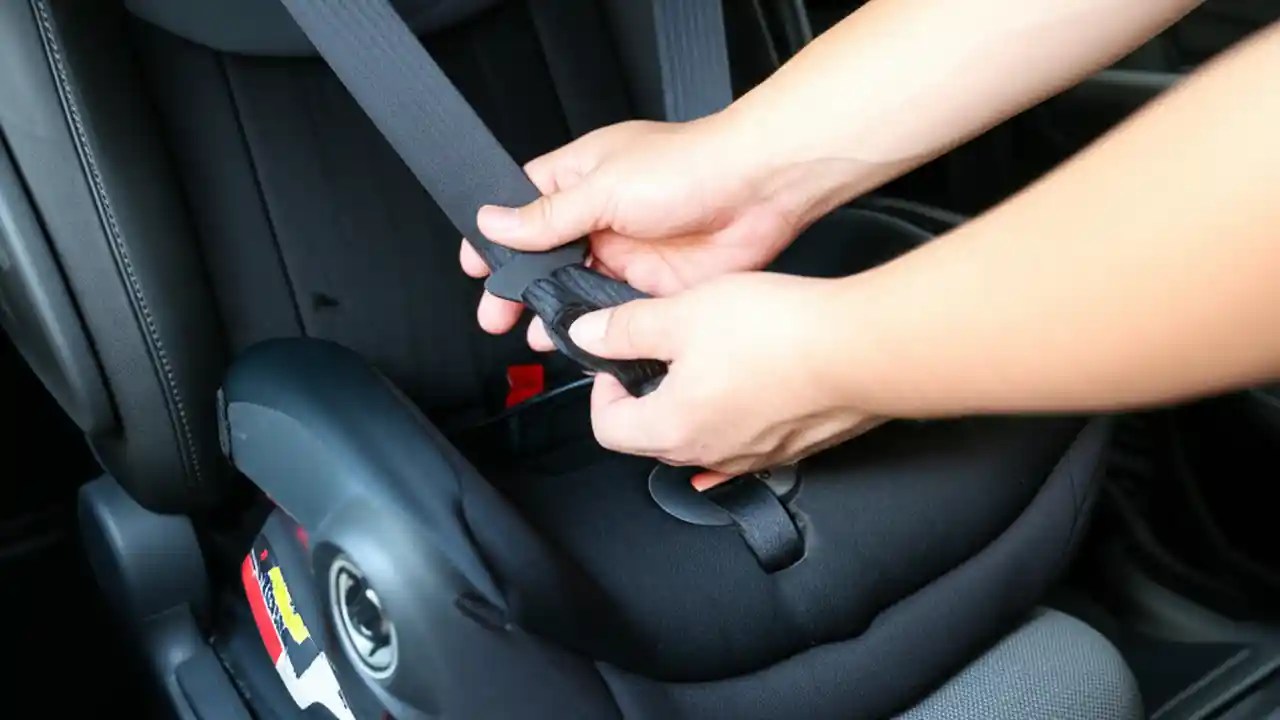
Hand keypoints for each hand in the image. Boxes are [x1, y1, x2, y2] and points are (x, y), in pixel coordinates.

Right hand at [461, 117, 848, 345]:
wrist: (759, 189)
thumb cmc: (690, 165)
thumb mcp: (603, 187)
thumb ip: (547, 215)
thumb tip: (494, 222)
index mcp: (579, 178)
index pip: (522, 208)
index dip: (496, 237)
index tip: (475, 267)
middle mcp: (599, 216)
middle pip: (544, 257)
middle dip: (518, 288)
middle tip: (497, 317)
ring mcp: (626, 252)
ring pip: (577, 290)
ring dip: (555, 313)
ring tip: (536, 335)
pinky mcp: (653, 284)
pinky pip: (615, 313)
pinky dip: (597, 330)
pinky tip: (581, 343)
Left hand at [565, 272, 884, 484]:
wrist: (861, 349)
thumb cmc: (779, 333)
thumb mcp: (681, 313)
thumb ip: (626, 328)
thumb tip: (589, 335)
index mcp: (671, 428)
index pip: (607, 427)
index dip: (602, 389)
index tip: (617, 360)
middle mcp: (709, 455)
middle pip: (652, 437)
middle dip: (645, 397)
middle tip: (658, 355)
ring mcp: (754, 457)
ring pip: (703, 438)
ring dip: (694, 405)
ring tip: (710, 357)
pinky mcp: (794, 448)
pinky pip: (749, 440)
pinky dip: (738, 418)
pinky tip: (748, 394)